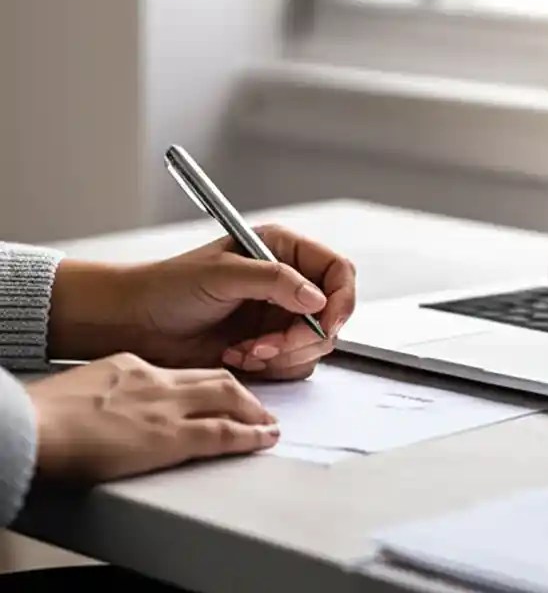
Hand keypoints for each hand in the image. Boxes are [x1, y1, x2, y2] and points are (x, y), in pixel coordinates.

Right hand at [26, 353, 278, 481]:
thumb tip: (108, 412)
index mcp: (131, 366)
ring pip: (229, 398)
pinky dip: (252, 435)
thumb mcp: (82, 391)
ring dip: (256, 412)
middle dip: (243, 393)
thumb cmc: (43, 416)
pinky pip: (224, 433)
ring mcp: (166, 407)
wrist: (32, 427)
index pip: (183, 372)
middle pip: (216, 379)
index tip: (218, 392)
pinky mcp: (170, 437)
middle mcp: (156, 380)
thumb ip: (106, 395)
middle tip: (260, 407)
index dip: (208, 383)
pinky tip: (265, 439)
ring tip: (270, 424)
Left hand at [49, 224, 356, 379]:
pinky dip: (271, 367)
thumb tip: (317, 298)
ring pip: (316, 343)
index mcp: (283, 251)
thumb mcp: (221, 274)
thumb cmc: (166, 288)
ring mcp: (281, 315)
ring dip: (284, 354)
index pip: (338, 271)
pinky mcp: (271, 344)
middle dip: (303, 336)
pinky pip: (296, 364)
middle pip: (333, 314)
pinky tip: (238, 355)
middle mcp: (289, 282)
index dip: (341, 299)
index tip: (326, 323)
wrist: (135, 324)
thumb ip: (273, 280)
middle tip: (268, 344)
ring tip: (245, 349)